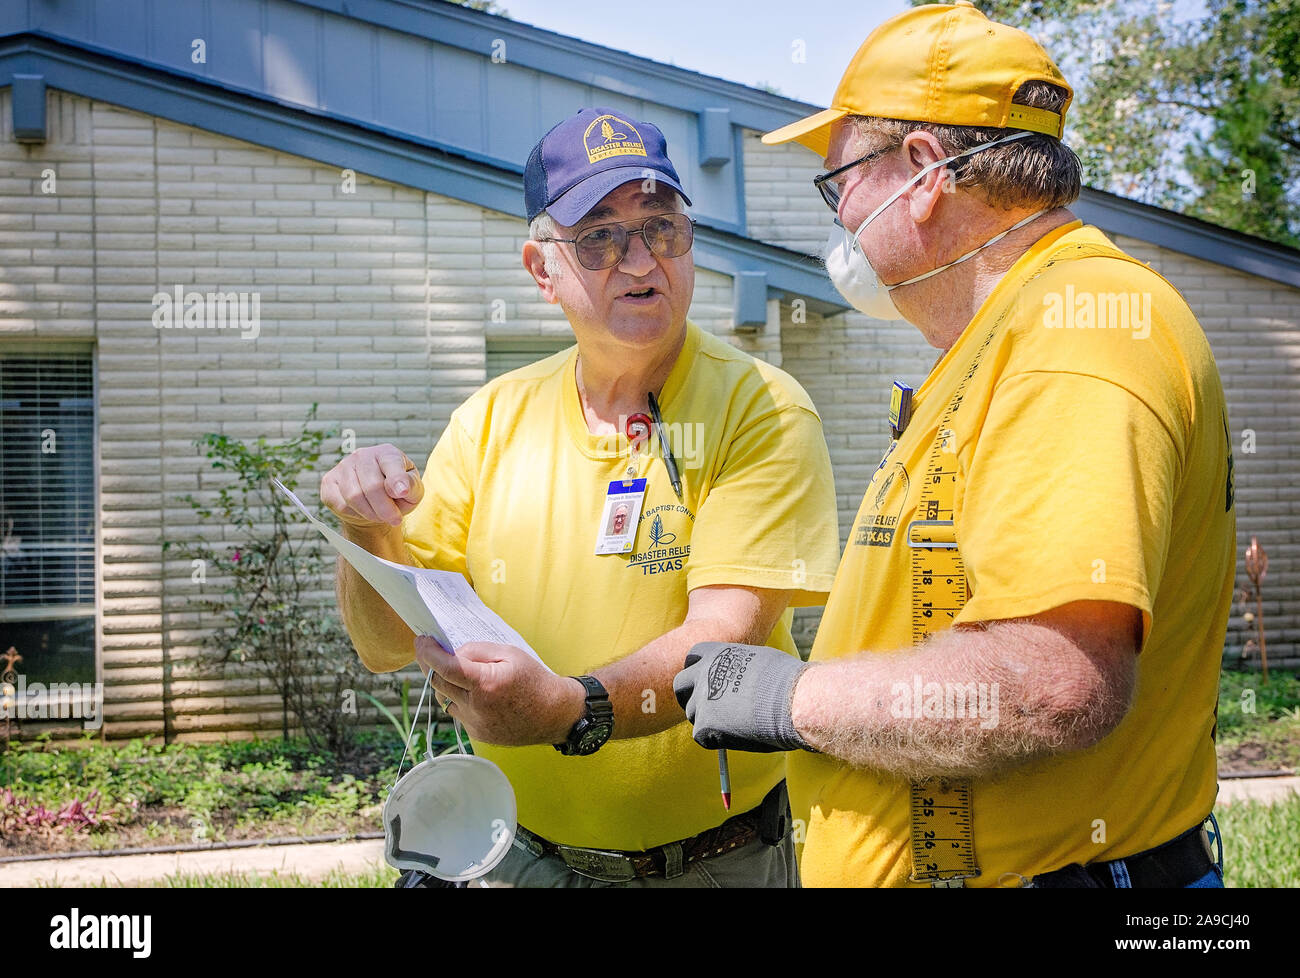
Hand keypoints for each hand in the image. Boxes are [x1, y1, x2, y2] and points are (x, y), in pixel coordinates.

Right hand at [320, 444, 422, 529]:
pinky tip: (364, 512)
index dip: (397, 481)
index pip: (391, 464)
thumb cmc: (397, 493)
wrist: (375, 503)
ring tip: (380, 516)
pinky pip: (341, 504)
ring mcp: (343, 466)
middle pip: (372, 486)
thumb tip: (401, 489)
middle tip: (394, 519)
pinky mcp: (329, 481)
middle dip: (385, 509)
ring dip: (371, 513)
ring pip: (354, 496)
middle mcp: (363, 455)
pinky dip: (355, 514)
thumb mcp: (413, 490)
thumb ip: (411, 486)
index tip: (403, 494)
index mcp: (387, 453)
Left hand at [415, 637, 584, 746]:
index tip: (421, 641)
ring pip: (445, 699)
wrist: (553, 714)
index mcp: (485, 684)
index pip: (445, 667)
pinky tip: (473, 692)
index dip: (428, 653)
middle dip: (429, 665)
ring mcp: (476, 724)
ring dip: (445, 683)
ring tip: (456, 671)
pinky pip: (458, 712)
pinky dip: (459, 698)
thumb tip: (452, 653)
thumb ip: (477, 650)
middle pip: (439, 683)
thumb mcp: (509, 653)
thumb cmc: (534, 679)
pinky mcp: (477, 734)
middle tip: (429, 650)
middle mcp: (477, 707)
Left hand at [673, 642, 814, 752]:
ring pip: (692, 714)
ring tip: (734, 725)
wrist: (795, 701)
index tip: (706, 682)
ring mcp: (701, 699)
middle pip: (680, 685)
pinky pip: (702, 736)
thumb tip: (735, 682)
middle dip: (689, 696)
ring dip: (707, 720)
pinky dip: (716, 739)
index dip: (698, 672)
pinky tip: (738, 737)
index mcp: (716, 653)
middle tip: (705, 708)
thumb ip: (737, 669)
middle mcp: (703, 673)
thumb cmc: (787, 682)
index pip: (692, 658)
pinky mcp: (705, 724)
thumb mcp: (758, 661)